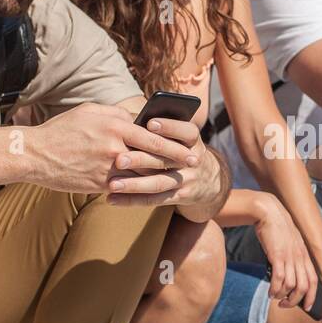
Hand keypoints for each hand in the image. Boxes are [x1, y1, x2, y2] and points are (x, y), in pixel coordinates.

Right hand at [30, 103, 197, 193]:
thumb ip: (117, 115)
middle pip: (153, 158)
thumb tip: (138, 118)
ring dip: (162, 177)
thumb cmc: (62, 129)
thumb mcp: (90, 112)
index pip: (153, 137)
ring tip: (178, 177)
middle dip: (176, 162)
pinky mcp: (99, 186)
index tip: (190, 149)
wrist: (34, 156)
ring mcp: (107, 170)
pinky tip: (152, 189)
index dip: (174, 145)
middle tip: (193, 164)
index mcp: (114, 127)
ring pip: (143, 176)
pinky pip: (126, 188)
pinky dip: (140, 189)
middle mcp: (114, 149)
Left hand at [105, 116, 222, 208]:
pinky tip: (113, 199)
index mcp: (193, 141)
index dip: (169, 127)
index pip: (186, 132)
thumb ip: (164, 131)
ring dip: (134, 185)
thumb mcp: (182, 138)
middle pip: (166, 159)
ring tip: (113, 184)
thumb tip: (131, 121)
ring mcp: (187, 180)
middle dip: (141, 159)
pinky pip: (155, 200)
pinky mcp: (180, 197)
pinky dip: (133, 200)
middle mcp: (192, 160)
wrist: (209, 180)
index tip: (150, 123)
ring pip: (159, 183)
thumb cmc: (182, 150)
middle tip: (119, 160)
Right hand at [254, 196, 318, 310]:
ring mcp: (290, 257)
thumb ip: (292, 257)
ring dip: (282, 296)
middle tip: (285, 305)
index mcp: (304, 255)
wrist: (269, 212)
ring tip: (275, 297)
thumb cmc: (277, 228)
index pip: (313, 280)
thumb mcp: (290, 243)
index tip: (306, 307)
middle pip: (304, 287)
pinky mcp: (278, 256)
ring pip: (291, 285)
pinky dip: (274, 289)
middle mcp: (300, 257)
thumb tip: (287, 274)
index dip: (311, 296)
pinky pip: (279, 279)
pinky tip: (270, 292)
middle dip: (295, 301)